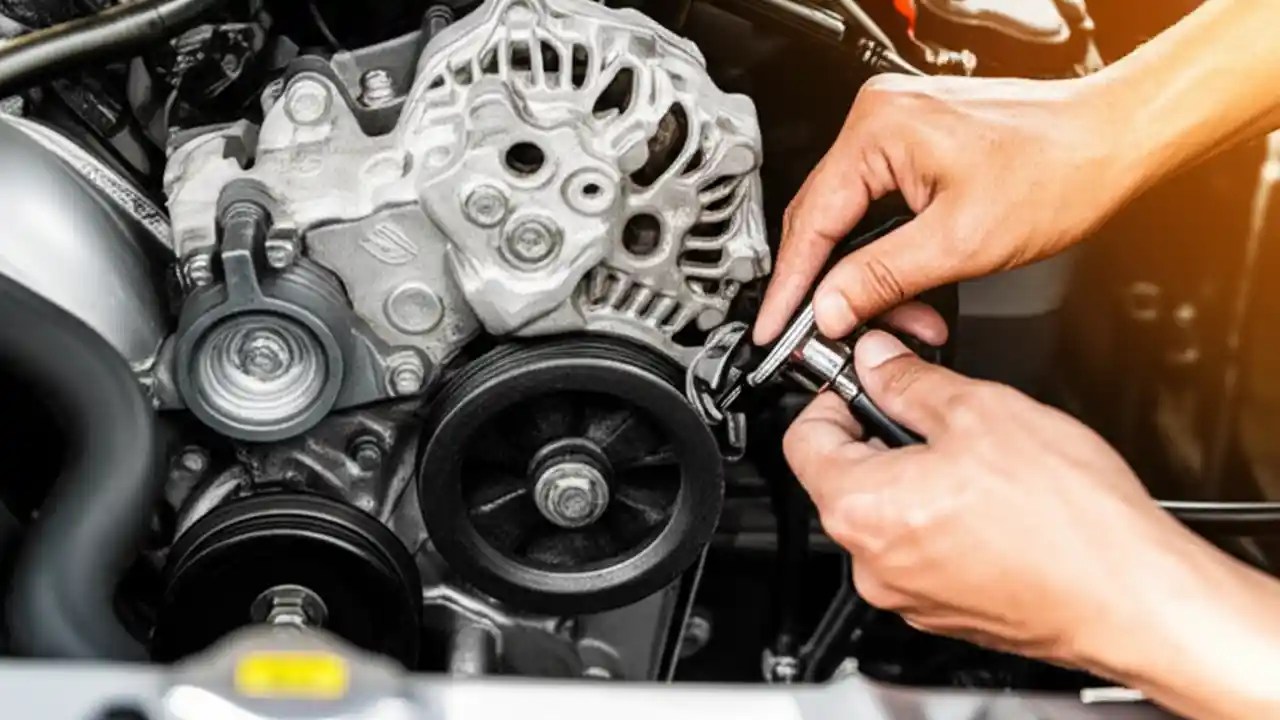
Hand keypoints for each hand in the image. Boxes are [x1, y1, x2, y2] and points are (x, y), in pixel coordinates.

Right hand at [755, 73, 1140, 343]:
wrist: (1115, 142)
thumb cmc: (1059, 170)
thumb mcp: (959, 243)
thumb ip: (880, 279)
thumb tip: (827, 309)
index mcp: (878, 130)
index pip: (811, 222)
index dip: (790, 286)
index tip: (774, 328)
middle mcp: (879, 119)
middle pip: (828, 221)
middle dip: (837, 289)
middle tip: (836, 338)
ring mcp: (897, 128)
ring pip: (858, 221)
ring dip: (874, 278)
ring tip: (903, 321)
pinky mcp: (917, 145)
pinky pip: (883, 208)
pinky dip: (893, 254)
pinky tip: (912, 289)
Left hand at [783, 331, 1226, 673]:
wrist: (1133, 597)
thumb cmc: (1068, 520)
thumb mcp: (981, 411)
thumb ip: (909, 381)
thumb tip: (876, 361)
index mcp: (861, 508)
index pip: (801, 437)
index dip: (831, 396)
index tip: (863, 379)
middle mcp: (871, 562)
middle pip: (843, 477)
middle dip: (882, 436)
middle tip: (935, 412)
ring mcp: (906, 593)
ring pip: (887, 514)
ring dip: (917, 478)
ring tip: (980, 461)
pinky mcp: (943, 610)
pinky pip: (920, 549)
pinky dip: (943, 519)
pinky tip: (995, 504)